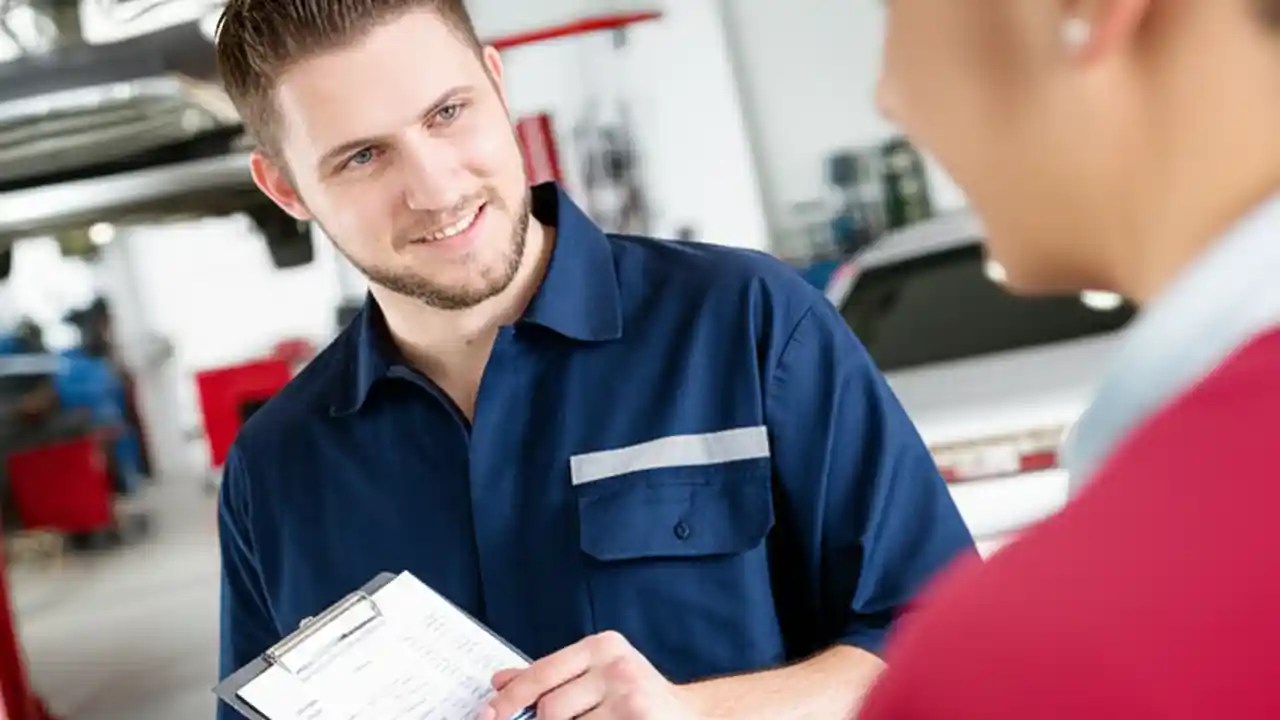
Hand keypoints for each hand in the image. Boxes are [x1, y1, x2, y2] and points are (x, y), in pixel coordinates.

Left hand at [481, 631, 700, 719]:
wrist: (689, 717)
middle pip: (550, 707)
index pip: (541, 672)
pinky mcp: (636, 717)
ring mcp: (628, 693)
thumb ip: (549, 678)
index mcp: (601, 646)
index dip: (508, 700)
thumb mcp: (593, 679)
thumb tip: (499, 682)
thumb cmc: (636, 702)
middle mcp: (615, 664)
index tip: (489, 715)